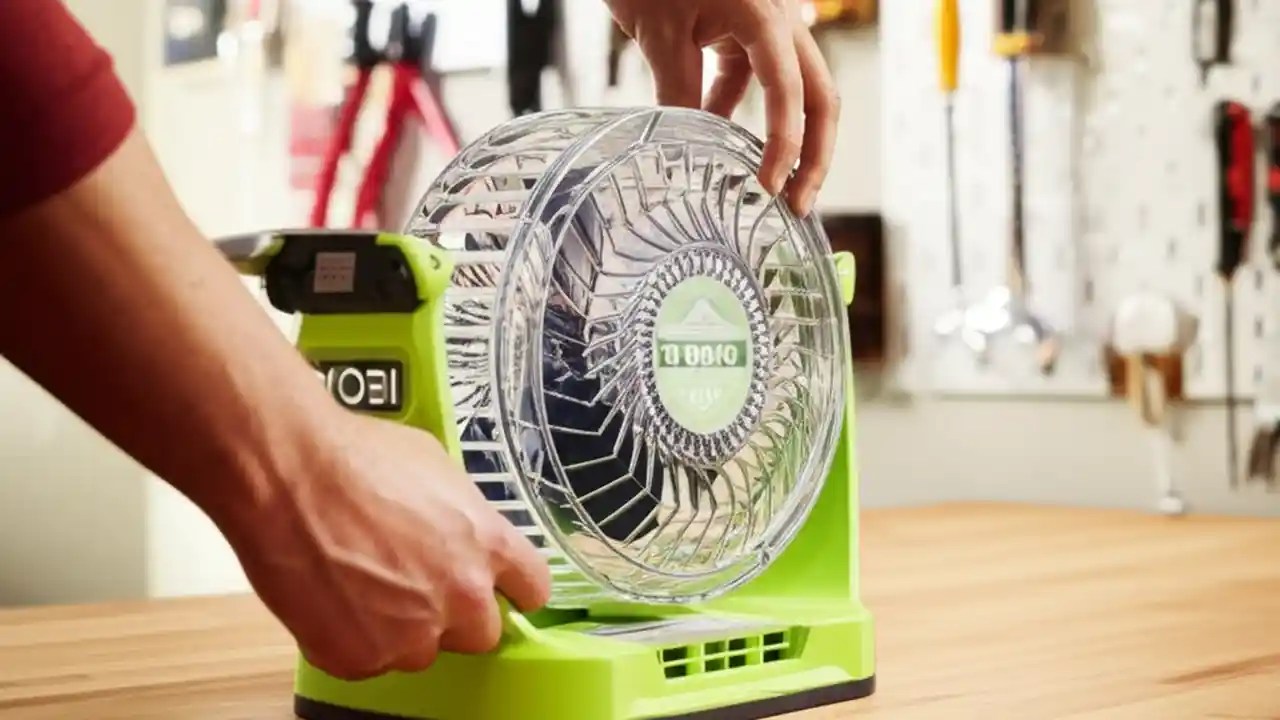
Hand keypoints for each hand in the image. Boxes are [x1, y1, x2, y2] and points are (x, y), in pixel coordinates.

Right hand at [216, 409, 551, 679]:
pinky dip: (353, 639)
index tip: (499, 587)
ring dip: (402, 629)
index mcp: (487, 545)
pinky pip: (369, 661)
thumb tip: (459, 525)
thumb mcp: (434, 465)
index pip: (533, 588)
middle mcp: (460, 596)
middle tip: (415, 585)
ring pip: (422, 651)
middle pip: (482, 633)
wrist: (287, 477)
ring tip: (361, 586)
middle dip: (455, 613)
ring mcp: (411, 634)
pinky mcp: (361, 658)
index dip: (513, 587)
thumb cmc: (353, 457)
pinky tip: (332, 598)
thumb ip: (462, 512)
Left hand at [607, 0, 838, 215]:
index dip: (785, 144)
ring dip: (784, 137)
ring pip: (794, 88)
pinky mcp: (746, 28)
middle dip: (814, 152)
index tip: (771, 186)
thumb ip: (679, 92)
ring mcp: (767, 23)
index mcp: (764, 14)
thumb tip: (688, 147)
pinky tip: (720, 136)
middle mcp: (779, 18)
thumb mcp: (659, 34)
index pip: (789, 92)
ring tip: (768, 187)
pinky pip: (756, 76)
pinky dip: (741, 108)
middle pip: (819, 94)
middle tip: (800, 204)